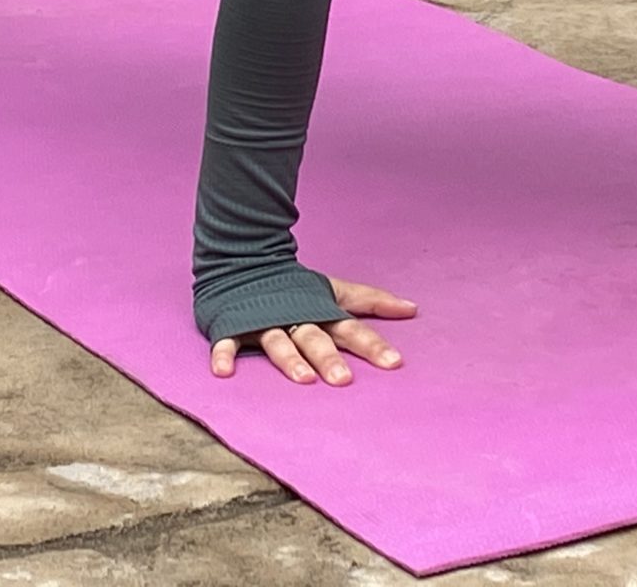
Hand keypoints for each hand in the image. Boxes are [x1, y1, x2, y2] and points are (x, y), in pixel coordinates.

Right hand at [209, 275, 416, 385]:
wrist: (245, 258)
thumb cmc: (295, 285)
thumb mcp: (335, 289)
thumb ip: (371, 301)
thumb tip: (413, 309)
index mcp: (320, 310)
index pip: (351, 328)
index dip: (372, 345)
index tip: (394, 363)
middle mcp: (295, 317)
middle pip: (314, 338)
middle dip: (329, 358)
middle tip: (344, 379)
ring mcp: (263, 320)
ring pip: (277, 341)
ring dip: (289, 359)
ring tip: (303, 379)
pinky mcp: (234, 324)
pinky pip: (227, 341)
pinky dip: (223, 355)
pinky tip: (224, 372)